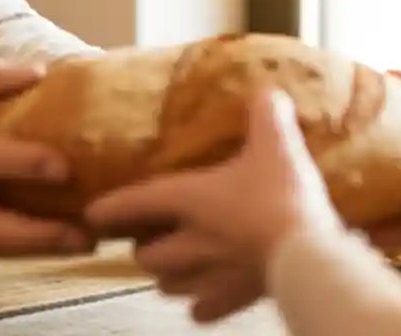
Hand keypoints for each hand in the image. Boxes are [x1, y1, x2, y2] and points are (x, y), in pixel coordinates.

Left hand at [86, 88, 338, 323]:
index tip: (92, 213)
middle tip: (151, 235)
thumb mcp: (277, 143)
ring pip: (167, 284)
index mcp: (188, 199)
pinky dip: (200, 303)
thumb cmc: (283, 196)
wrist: (308, 257)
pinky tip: (209, 294)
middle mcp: (188, 242)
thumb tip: (268, 89)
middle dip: (143, 247)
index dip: (108, 209)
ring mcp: (207, 276)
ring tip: (177, 263)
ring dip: (167, 274)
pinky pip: (200, 310)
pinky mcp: (231, 301)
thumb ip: (267, 113)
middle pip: (145, 255)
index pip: (132, 205)